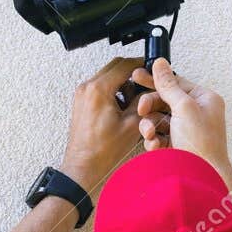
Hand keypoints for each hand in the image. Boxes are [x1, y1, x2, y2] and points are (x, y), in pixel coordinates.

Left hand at [60, 56, 142, 190]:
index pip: (125, 65)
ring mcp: (81, 94)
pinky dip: (112, 91)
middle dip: (132, 73)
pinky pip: (99, 87)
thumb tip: (149, 89)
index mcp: (98, 90)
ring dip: (122, 82)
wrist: (83, 166)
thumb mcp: (132, 124)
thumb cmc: (102, 151)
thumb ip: (142, 101)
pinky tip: (121, 107)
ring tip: (132, 101)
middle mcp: (86, 88)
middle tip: (144, 85)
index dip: (142, 65)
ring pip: (107, 76)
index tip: (151, 69)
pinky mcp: (81, 102)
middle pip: (114, 66)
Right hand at [129, 59, 230, 172]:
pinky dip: (153, 139)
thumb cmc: (202, 145)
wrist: (200, 178)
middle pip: (164, 101)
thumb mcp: (184, 107)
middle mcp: (196, 113)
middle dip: (150, 107)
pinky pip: (158, 135)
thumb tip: (161, 64)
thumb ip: (169, 85)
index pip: (176, 83)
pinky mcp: (175, 144)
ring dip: (150, 126)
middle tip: (141, 110)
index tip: (138, 76)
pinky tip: (155, 144)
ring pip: (158, 119)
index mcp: (204, 100)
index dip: (156, 80)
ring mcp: (185, 130)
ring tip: (150, 133)